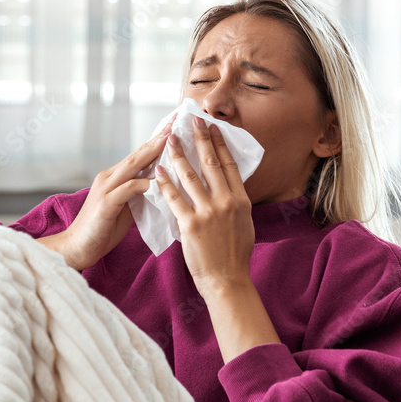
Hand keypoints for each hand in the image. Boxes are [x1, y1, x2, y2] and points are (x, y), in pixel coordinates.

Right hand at [40, 120, 172, 270]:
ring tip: (171, 142)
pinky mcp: (106, 203)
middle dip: (157, 139)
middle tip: (175, 123)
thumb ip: (138, 195)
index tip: (174, 129)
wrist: (75, 247)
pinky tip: (160, 180)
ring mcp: (106, 189)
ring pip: (133, 166)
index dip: (156, 142)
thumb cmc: (101, 229)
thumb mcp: (124, 208)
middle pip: (137, 155)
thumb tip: (159, 187)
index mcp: (113, 178)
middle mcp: (108, 178)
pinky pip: (129, 189)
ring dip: (153, 153)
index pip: (138, 156)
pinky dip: (145, 183)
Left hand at [156, 117, 279, 359]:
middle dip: (200, 140)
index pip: (229, 165)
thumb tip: (230, 186)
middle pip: (210, 164)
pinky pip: (174, 198)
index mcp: (240, 201)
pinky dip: (164, 182)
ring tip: (169, 139)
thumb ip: (235, 203)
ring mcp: (208, 213)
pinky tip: (157, 170)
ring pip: (190, 176)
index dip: (219, 145)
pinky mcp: (190, 224)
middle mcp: (226, 203)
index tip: (212, 128)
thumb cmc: (234, 255)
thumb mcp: (243, 224)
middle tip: (191, 121)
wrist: (226, 280)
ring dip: (178, 155)